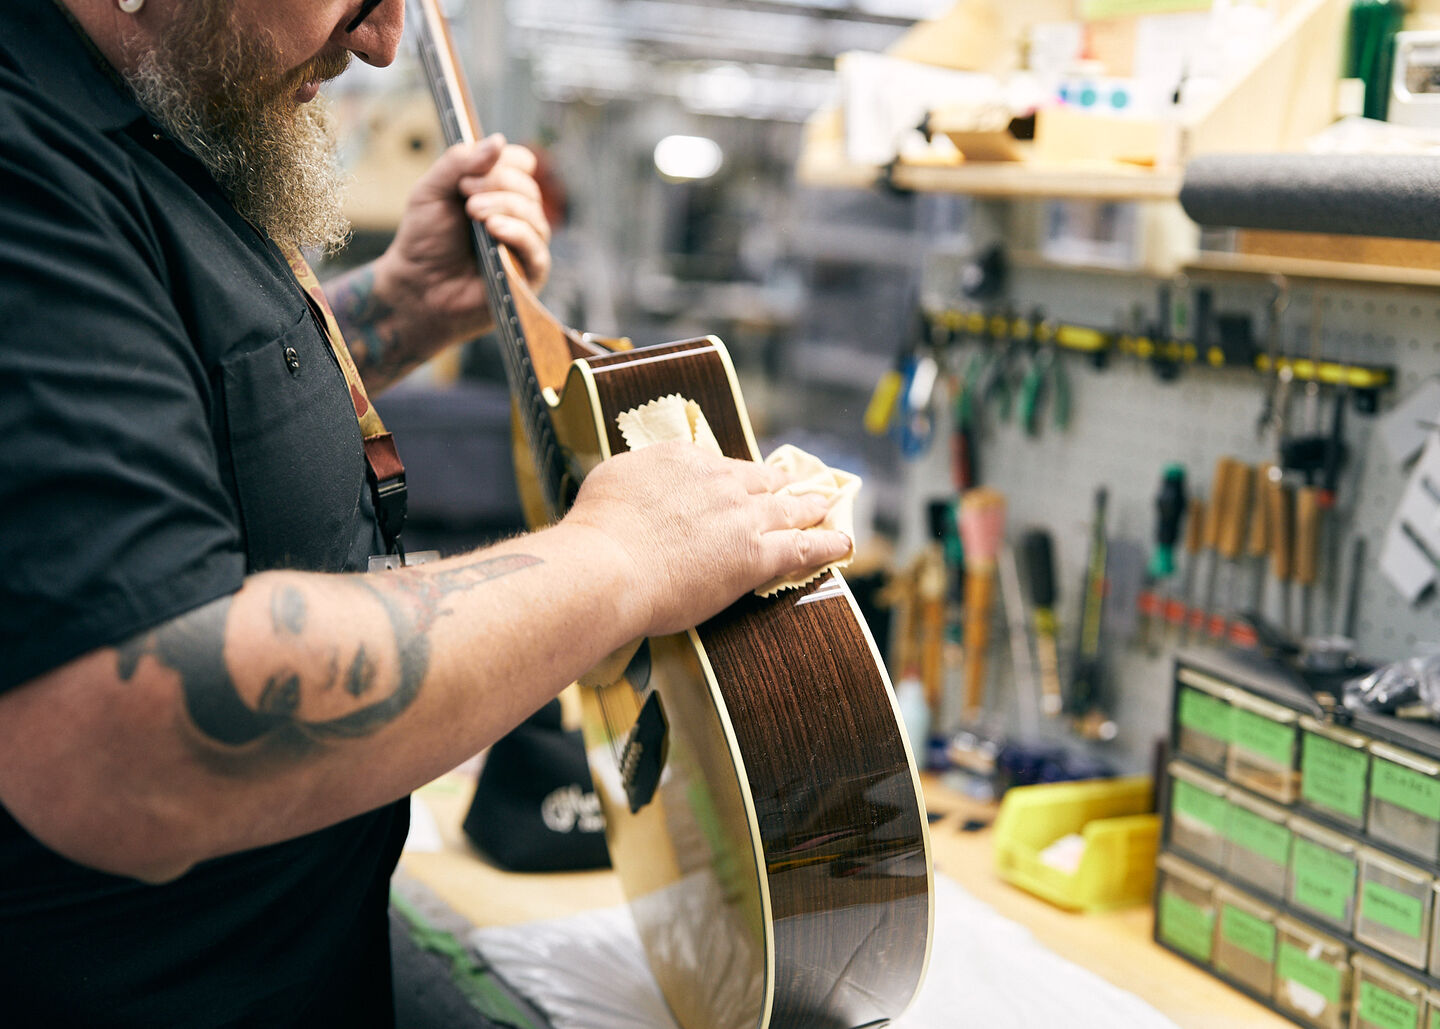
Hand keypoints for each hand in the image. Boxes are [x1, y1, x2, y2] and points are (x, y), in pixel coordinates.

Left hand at [381, 134, 551, 343]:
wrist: (417, 286)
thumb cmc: (424, 240)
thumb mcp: (431, 191)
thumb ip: (459, 162)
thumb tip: (498, 140)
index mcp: (498, 193)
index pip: (521, 165)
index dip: (503, 162)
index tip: (469, 173)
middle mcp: (518, 216)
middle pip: (528, 188)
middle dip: (497, 184)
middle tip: (465, 194)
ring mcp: (526, 246)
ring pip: (533, 215)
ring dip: (504, 207)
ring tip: (472, 213)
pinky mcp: (529, 275)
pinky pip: (536, 248)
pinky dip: (517, 233)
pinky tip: (494, 229)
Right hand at [561, 442, 853, 637]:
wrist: (609, 565)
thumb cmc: (598, 529)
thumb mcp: (610, 480)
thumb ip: (635, 479)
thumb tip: (637, 484)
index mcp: (683, 459)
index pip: (717, 465)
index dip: (731, 477)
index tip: (736, 483)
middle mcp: (719, 480)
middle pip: (760, 479)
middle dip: (778, 483)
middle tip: (793, 485)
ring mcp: (742, 516)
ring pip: (788, 507)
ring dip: (809, 506)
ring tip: (824, 506)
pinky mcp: (757, 554)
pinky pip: (803, 546)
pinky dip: (827, 543)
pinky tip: (843, 543)